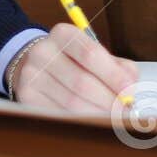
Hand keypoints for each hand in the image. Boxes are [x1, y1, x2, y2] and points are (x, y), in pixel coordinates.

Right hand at [11, 23, 139, 113]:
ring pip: (71, 102)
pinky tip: (91, 122)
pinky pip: (58, 114)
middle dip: (108, 100)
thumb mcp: (94, 53)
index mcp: (63, 34)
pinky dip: (79, 121)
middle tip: (124, 112)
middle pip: (82, 82)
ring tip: (112, 119)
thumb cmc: (73, 61)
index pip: (90, 54)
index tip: (129, 92)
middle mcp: (43, 51)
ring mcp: (31, 75)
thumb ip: (118, 67)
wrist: (35, 64)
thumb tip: (130, 90)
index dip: (113, 76)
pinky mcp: (26, 96)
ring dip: (97, 114)